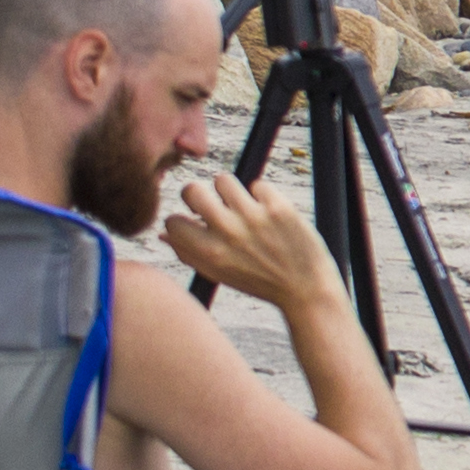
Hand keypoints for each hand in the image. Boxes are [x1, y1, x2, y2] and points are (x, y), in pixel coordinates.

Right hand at [162, 171, 341, 312]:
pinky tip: (268, 213)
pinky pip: (258, 184)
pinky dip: (262, 196)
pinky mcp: (279, 207)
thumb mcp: (219, 274)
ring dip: (230, 191)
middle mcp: (228, 233)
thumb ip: (189, 254)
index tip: (195, 223)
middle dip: (198, 195)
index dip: (182, 220)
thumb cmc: (259, 281)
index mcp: (209, 253)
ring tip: (241, 206)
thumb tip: (164, 233)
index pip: (172, 221)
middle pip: (192, 190)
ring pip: (223, 180)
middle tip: (213, 206)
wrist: (305, 289)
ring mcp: (254, 218)